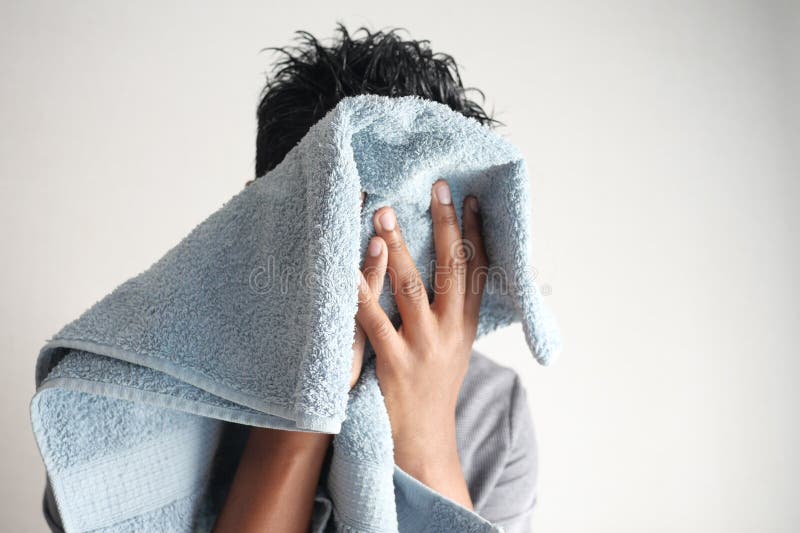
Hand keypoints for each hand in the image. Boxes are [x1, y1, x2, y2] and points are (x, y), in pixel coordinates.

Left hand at [355, 179, 487, 509]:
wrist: (423, 440)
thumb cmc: (433, 387)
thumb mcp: (455, 347)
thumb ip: (455, 310)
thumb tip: (457, 272)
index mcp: (466, 325)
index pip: (478, 270)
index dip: (476, 233)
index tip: (469, 199)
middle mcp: (450, 331)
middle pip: (452, 269)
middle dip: (444, 226)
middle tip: (436, 188)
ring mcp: (423, 346)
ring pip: (412, 287)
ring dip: (398, 248)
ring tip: (384, 214)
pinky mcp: (395, 363)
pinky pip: (374, 320)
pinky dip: (360, 293)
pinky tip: (348, 268)